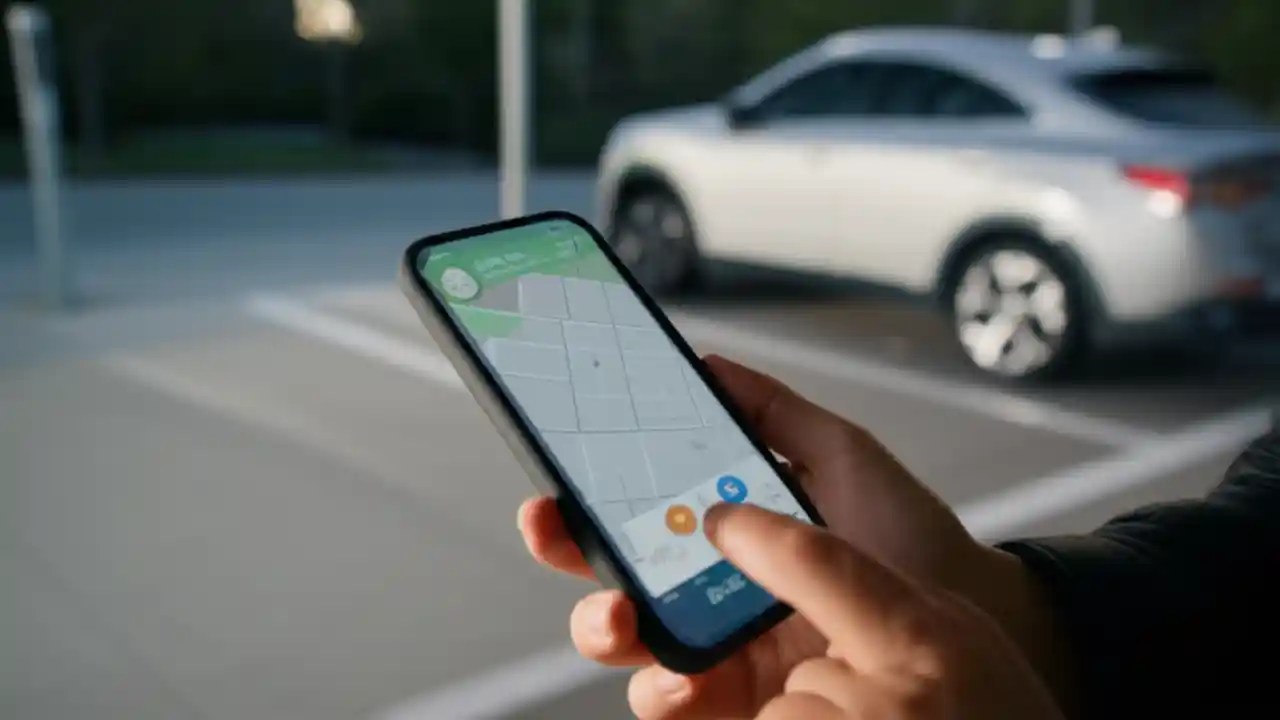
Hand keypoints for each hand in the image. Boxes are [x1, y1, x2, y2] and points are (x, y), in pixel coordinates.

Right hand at [518, 355, 1015, 717]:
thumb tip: (711, 365)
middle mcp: (708, 589)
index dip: (584, 502)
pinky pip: (681, 706)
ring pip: (631, 647)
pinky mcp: (747, 702)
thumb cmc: (911, 542)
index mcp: (723, 531)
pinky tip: (681, 679)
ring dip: (605, 628)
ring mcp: (723, 649)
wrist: (972, 617)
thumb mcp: (845, 461)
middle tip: (555, 530)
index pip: (633, 515)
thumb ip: (778, 414)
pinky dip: (665, 695)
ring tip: (622, 615)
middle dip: (568, 555)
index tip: (558, 483)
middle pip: (612, 576)